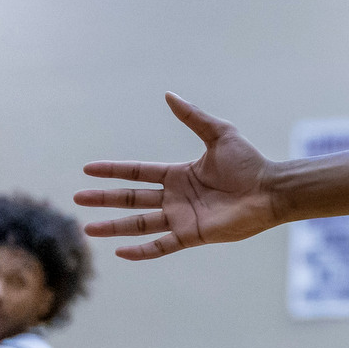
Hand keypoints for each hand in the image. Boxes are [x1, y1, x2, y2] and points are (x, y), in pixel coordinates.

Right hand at [76, 94, 281, 259]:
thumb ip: (193, 117)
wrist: (271, 189)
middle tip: (77, 199)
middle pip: (132, 199)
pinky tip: (120, 252)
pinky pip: (162, 245)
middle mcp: (176, 197)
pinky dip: (142, 251)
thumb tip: (169, 95)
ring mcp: (183, 217)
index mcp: (179, 175)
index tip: (88, 169)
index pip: (138, 173)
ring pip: (140, 224)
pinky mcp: (193, 235)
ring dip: (114, 227)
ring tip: (88, 229)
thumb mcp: (220, 134)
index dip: (114, 171)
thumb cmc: (250, 163)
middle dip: (105, 199)